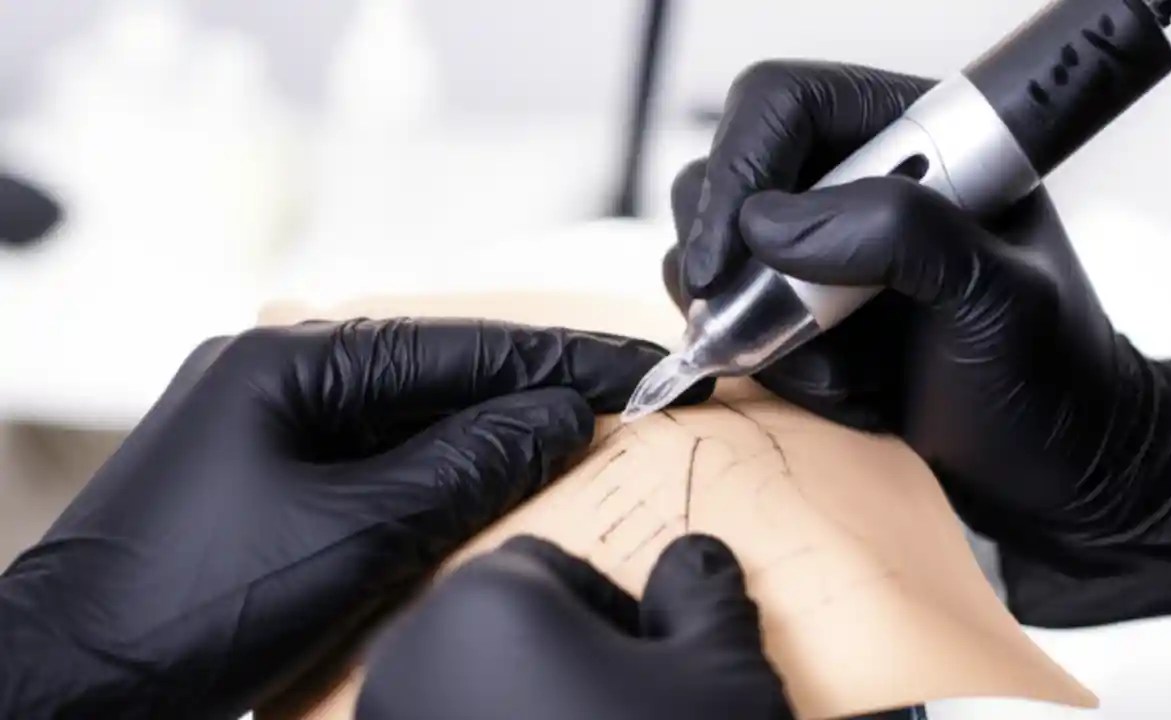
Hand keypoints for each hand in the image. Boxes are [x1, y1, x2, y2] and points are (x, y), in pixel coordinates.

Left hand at [0, 319, 705, 718]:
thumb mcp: (355, 533)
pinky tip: (488, 484)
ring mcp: (265, 425)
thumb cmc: (191, 604)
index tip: (641, 369)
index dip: (561, 362)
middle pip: (437, 375)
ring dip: (487, 435)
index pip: (459, 347)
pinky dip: (436, 474)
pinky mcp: (265, 477)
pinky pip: (373, 459)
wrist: (69, 684)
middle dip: (531, 394)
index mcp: (289, 361)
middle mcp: (276, 375)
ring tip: (578, 437)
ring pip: (408, 419)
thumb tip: (559, 418)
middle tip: (627, 398)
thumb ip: (466, 465)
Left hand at [356, 535, 793, 719]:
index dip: (614, 615)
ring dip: (515, 710)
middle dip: (558, 662)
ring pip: (460, 689)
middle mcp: (409, 661)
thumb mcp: (722, 677)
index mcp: (485, 601)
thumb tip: (691, 554)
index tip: (647, 679)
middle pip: (494, 627)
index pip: (551, 567)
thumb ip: (705, 594)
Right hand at [666, 60, 1170, 625]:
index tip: (726, 260)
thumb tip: (769, 224)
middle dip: (740, 269)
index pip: (786, 107)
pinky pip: (735, 323)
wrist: (1060, 475)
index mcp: (922, 142)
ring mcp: (828, 254)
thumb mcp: (1000, 301)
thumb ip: (901, 236)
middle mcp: (862, 185)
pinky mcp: (807, 315)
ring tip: (849, 377)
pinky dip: (774, 369)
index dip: (740, 171)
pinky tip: (848, 392)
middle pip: (730, 180)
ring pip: (721, 260)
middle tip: (772, 333)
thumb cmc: (1056, 385)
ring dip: (764, 333)